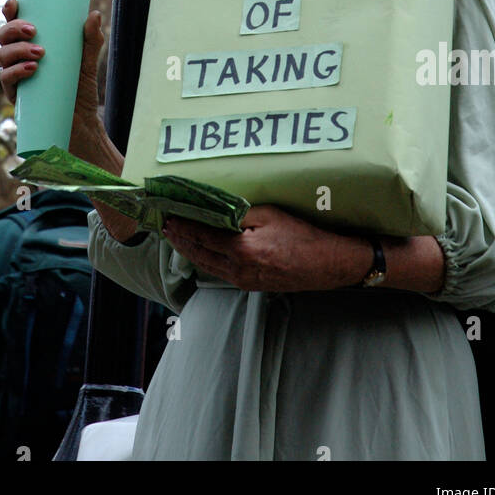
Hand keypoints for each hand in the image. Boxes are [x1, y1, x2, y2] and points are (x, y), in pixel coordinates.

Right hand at [0, 0, 103, 138]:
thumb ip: (91, 40)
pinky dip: (16, 72)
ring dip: (17, 50)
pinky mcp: (16, 96)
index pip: (14, 24)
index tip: (14, 3)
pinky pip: (6, 80)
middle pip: (3, 37)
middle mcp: (18, 58)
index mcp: (31, 45)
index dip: (9, 11)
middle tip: (33, 30)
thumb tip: (95, 15)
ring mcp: (14, 77)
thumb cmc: (80, 89)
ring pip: (2, 56)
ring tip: (40, 53)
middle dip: (13, 29)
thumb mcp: (88, 62)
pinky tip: (31, 68)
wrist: (81, 123)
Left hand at [162, 206, 371, 292]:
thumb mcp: (270, 215)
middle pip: (199, 254)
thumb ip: (240, 213)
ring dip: (191, 251)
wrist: (328, 264)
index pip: (202, 235)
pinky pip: (221, 272)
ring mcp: (244, 280)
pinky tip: (203, 251)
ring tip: (177, 238)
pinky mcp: (251, 285)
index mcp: (242, 250)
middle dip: (180, 240)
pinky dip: (207, 260)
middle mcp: (239, 269)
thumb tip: (215, 210)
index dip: (183, 226)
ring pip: (207, 265)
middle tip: (166, 227)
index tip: (168, 217)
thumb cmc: (303, 236)